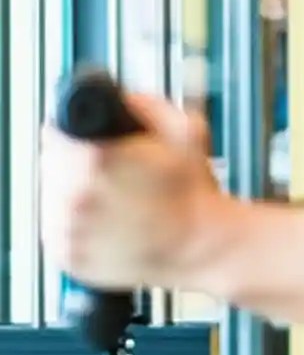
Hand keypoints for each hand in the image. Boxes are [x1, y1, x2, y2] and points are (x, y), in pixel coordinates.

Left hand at [40, 94, 230, 290]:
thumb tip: (118, 98)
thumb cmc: (194, 194)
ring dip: (73, 195)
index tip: (88, 140)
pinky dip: (76, 226)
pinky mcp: (66, 256)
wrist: (201, 246)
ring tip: (113, 200)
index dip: (74, 134)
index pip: (55, 132)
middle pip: (51, 165)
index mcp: (95, 161)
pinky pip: (56, 231)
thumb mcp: (185, 130)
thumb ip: (144, 104)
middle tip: (111, 173)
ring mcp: (68, 230)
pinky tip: (107, 222)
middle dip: (75, 164)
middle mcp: (73, 197)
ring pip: (51, 198)